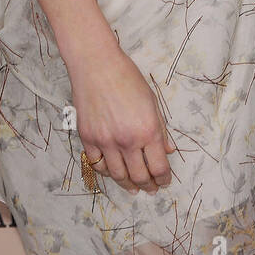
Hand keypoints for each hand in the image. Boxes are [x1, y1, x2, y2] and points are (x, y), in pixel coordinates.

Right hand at [68, 44, 176, 195]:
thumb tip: (167, 151)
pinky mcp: (88, 138)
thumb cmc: (127, 78)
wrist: (96, 65)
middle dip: (148, 186)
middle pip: (139, 176)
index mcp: (148, 130)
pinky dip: (107, 172)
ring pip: (118, 175)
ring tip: (134, 188)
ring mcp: (106, 141)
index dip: (164, 178)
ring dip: (128, 184)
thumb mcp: (152, 101)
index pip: (159, 167)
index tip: (165, 181)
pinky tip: (113, 172)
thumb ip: (161, 129)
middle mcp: (127, 140)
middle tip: (151, 189)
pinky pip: (97, 164)